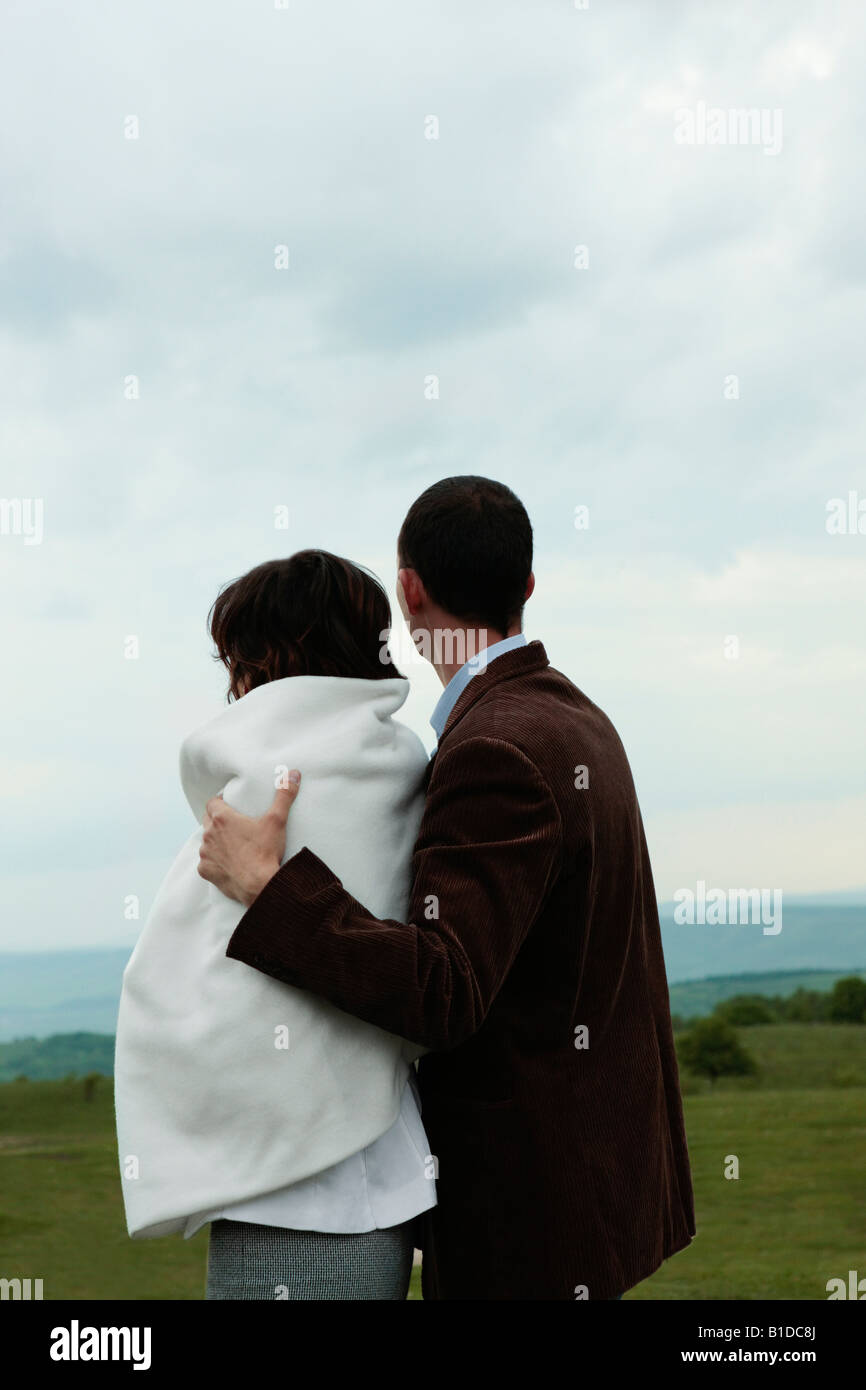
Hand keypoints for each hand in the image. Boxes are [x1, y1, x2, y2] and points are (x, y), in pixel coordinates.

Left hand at [198, 773, 300, 905]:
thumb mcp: (277, 820)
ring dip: (215, 842)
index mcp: (222, 819)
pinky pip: (206, 862)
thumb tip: (293, 774)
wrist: (260, 885)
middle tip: (234, 824)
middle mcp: (209, 834)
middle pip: (207, 820)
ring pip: (206, 842)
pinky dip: (214, 862)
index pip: (212, 802)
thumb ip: (284, 795)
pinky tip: (228, 864)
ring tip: (232, 845)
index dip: (220, 801)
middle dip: (217, 820)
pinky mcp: (206, 871)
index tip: (229, 804)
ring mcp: (206, 853)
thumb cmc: (266, 851)